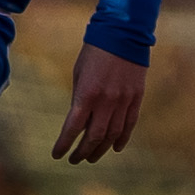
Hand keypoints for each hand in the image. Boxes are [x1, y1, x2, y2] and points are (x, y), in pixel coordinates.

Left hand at [50, 44, 145, 162]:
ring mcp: (124, 100)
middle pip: (94, 136)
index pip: (73, 128)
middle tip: (75, 160)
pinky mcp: (136, 97)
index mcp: (87, 94)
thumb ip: (80, 99)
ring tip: (92, 157)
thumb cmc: (94, 52)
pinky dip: (122, 138)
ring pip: (113, 134)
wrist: (122, 34)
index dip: (64, 144)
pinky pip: (130, 123)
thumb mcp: (79, 74)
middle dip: (83, 152)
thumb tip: (79, 122)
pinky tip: (115, 148)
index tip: (57, 155)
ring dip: (101, 149)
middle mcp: (106, 101)